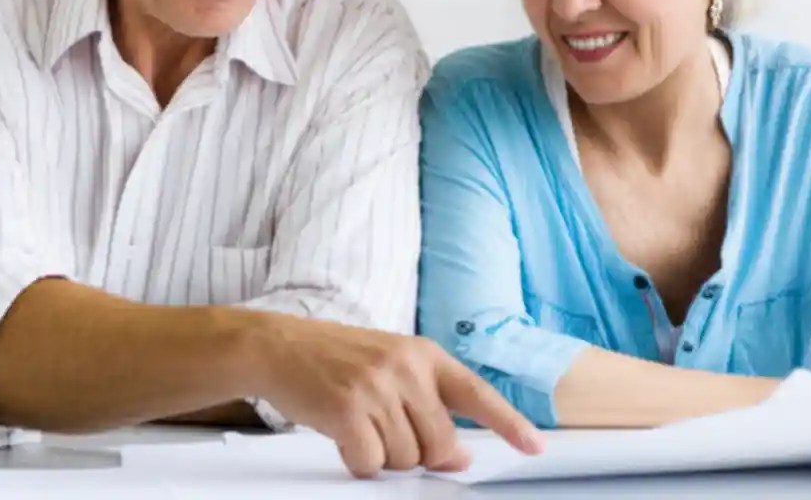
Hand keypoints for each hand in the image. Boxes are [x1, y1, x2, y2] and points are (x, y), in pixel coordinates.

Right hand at [251, 315, 544, 478]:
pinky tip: (342, 436)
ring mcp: (377, 388)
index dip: (508, 423)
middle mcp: (405, 367)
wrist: (277, 346)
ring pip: (405, 458)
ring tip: (359, 426)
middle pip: (440, 444)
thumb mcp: (388, 366)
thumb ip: (427, 404)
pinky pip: (371, 464)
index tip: (533, 446)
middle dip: (417, 454)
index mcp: (422, 353)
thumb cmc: (333, 358)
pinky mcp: (349, 411)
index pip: (476, 392)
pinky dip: (357, 462)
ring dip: (382, 457)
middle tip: (386, 434)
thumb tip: (457, 457)